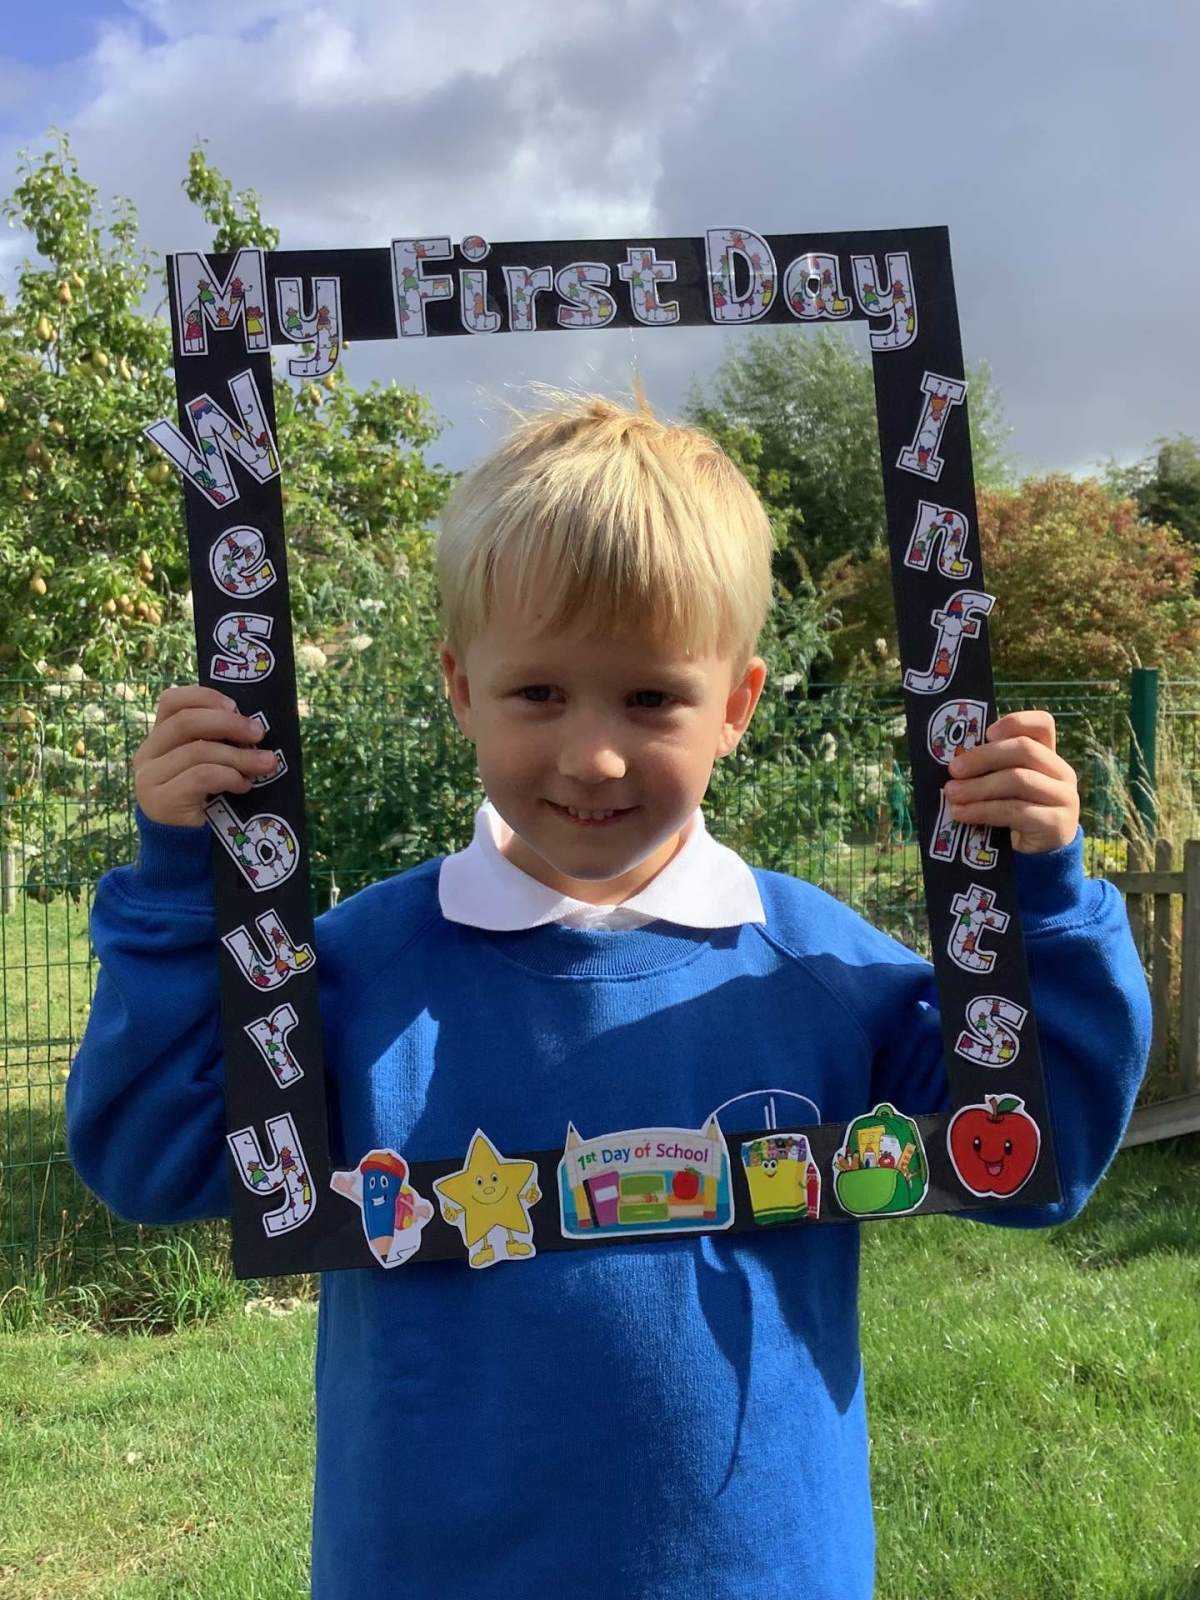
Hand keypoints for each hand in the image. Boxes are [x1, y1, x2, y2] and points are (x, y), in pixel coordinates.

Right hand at [133, 684, 276, 828]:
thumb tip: (254, 726)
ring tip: (264, 765)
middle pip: (186, 722)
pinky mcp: (160, 801)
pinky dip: (229, 777)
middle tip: (258, 734)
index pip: (172, 701)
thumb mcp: (211, 764)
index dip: (205, 697)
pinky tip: (242, 786)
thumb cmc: (206, 800)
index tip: (236, 706)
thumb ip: (220, 742)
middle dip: (229, 724)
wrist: (186, 848)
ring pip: (198, 750)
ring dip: (239, 756)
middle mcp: (148, 754)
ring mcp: (150, 778)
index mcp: (159, 737)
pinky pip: (200, 776)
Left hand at [942, 709, 1079, 853]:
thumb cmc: (1012, 811)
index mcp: (1048, 754)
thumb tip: (953, 761)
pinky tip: (963, 814)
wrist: (1036, 853)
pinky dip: (984, 811)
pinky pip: (1016, 811)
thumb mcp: (1003, 785)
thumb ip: (990, 769)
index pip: (1042, 724)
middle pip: (1024, 750)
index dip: (1014, 723)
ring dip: (978, 787)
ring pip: (1018, 780)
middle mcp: (1061, 771)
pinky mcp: (1056, 823)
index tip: (986, 733)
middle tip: (954, 770)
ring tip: (952, 794)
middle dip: (983, 757)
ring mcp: (1063, 797)